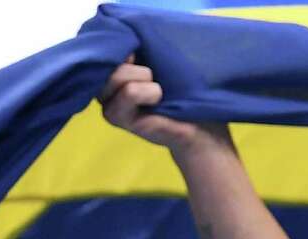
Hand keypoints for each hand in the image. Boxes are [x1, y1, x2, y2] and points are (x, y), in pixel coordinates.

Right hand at [98, 58, 230, 156]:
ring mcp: (110, 105)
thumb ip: (142, 50)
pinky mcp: (120, 118)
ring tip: (157, 90)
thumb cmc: (185, 91)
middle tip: (154, 77)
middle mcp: (107, 89)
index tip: (143, 56)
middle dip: (136, 65)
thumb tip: (127, 44)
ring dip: (143, 78)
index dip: (125, 47)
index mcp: (116, 72)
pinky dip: (148, 91)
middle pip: (108, 62)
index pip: (107, 50)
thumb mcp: (163, 62)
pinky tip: (157, 100)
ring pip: (115, 76)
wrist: (200, 125)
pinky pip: (128, 92)